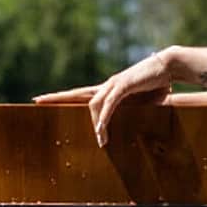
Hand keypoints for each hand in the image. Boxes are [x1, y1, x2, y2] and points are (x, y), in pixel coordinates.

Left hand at [32, 50, 173, 146]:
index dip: (63, 97)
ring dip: (96, 125)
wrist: (170, 66)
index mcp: (108, 89)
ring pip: (93, 104)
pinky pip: (109, 105)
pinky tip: (101, 130)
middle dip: (56, 97)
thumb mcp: (142, 101)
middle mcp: (106, 85)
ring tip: (100, 141)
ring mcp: (114, 84)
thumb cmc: (157, 83)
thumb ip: (134, 110)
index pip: (80, 93)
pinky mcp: (124, 86)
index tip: (45, 98)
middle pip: (76, 93)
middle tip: (36, 100)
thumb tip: (134, 122)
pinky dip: (104, 118)